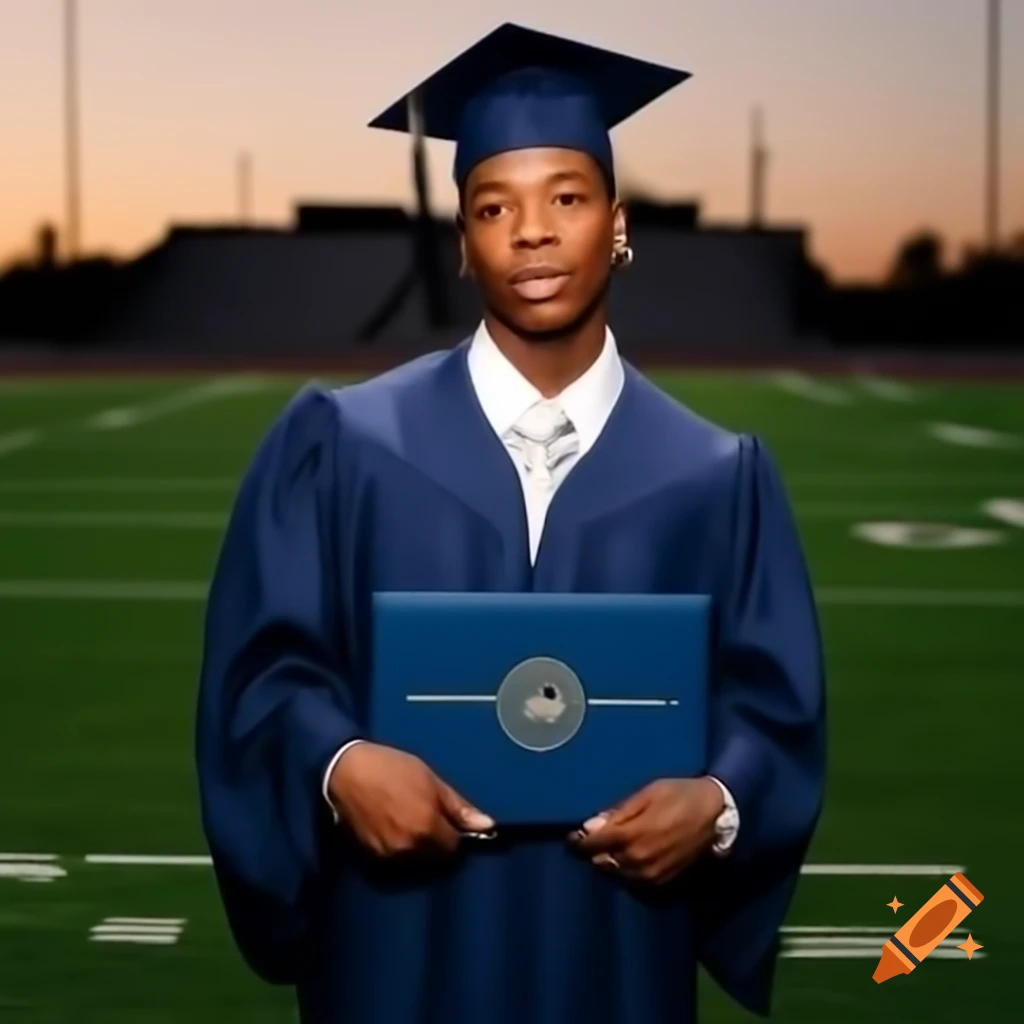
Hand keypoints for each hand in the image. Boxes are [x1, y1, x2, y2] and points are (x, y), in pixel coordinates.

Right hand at [327, 741, 494, 857]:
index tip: (449, 820)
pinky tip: (394, 827)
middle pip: (437, 856)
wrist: (346, 771)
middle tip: (429, 817)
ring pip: (417, 860)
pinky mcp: (372, 857)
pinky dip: (401, 848)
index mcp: (428, 828)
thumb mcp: (430, 780)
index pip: (455, 847)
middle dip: (438, 842)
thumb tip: (488, 826)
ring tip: (409, 820)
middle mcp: (411, 848)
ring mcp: (390, 855)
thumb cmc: (392, 768)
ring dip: (420, 847)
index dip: (455, 833)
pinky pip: (397, 859)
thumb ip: (458, 807)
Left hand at [569, 778, 724, 885]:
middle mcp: (638, 861)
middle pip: (600, 864)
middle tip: (589, 840)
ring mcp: (650, 876)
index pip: (592, 847)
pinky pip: (633, 883)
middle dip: (591, 853)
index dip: (577, 844)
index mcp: (631, 836)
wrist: (715, 814)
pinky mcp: (662, 882)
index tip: (571, 838)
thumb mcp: (646, 794)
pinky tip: (625, 858)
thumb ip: (617, 813)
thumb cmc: (678, 795)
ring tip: (606, 848)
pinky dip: (623, 872)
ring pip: (615, 876)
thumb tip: (589, 827)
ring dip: (606, 863)